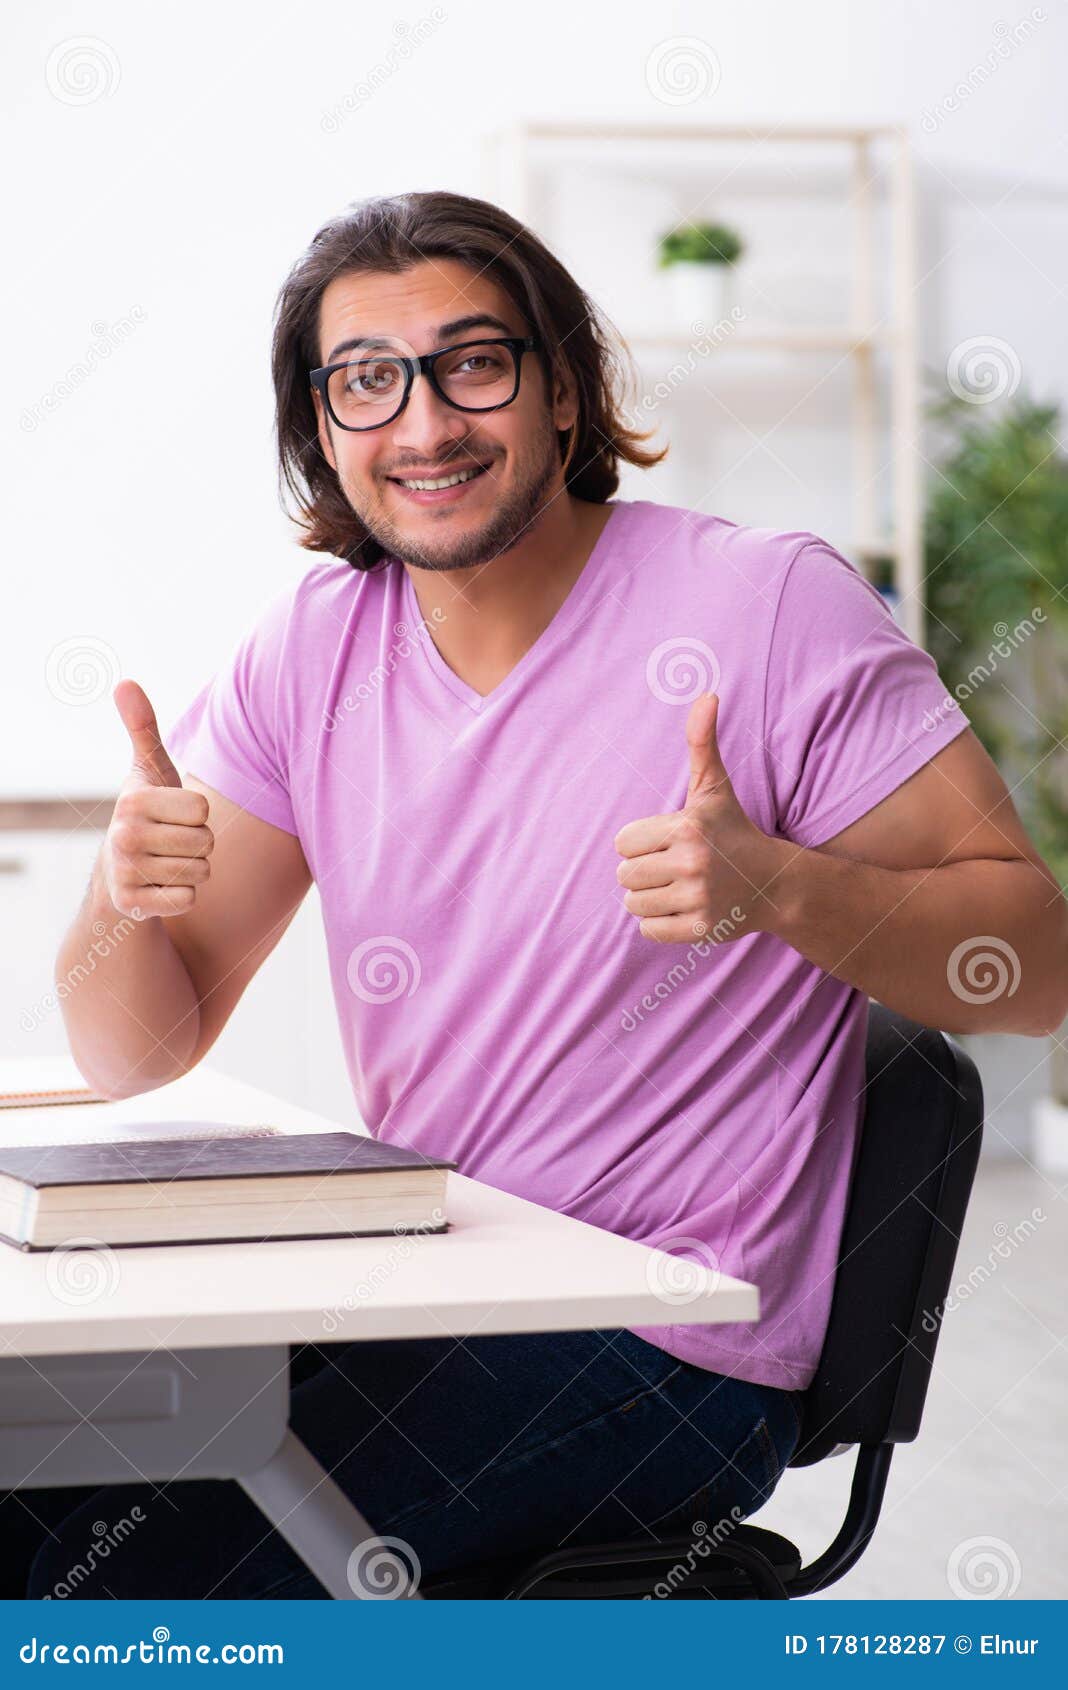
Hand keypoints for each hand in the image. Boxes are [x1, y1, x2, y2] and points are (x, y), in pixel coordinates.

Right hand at [101, 680, 213, 919]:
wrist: (118, 873)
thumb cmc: (147, 813)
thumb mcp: (147, 770)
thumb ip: (142, 727)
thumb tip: (124, 683)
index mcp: (134, 801)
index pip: (203, 809)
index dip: (198, 815)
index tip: (174, 815)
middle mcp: (124, 836)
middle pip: (205, 841)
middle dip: (199, 844)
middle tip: (172, 841)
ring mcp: (126, 872)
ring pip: (201, 871)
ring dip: (194, 870)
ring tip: (168, 862)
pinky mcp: (133, 904)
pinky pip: (188, 899)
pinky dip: (183, 895)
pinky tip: (162, 887)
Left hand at [614, 692, 782, 944]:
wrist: (774, 883)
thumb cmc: (734, 830)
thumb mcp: (715, 787)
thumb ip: (702, 741)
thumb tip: (708, 694)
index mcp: (687, 826)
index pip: (623, 842)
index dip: (642, 842)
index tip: (671, 841)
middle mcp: (692, 863)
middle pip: (624, 875)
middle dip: (644, 872)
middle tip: (674, 866)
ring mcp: (697, 899)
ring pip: (633, 904)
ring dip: (649, 898)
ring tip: (678, 887)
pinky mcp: (700, 929)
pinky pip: (648, 930)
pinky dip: (660, 923)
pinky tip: (684, 907)